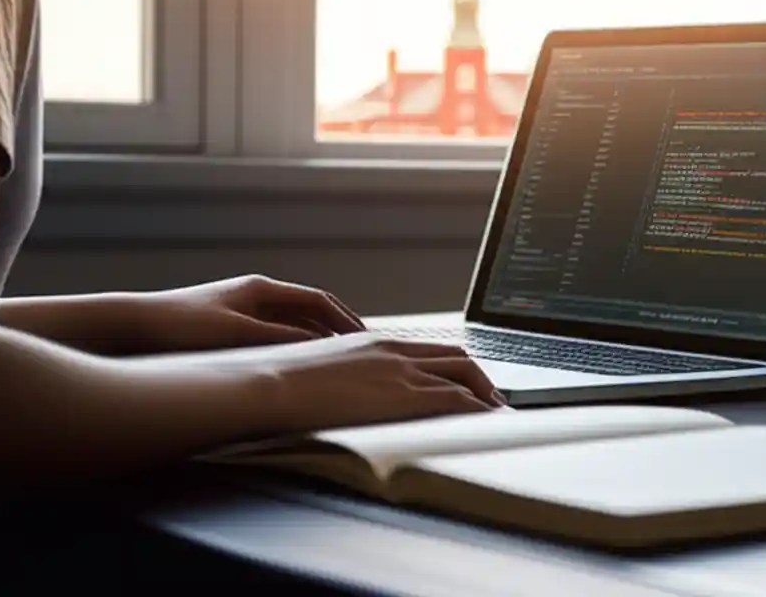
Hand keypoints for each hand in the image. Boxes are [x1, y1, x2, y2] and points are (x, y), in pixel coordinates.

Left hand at [126, 275, 365, 354]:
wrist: (135, 326)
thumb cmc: (182, 326)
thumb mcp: (236, 334)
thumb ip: (279, 340)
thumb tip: (321, 348)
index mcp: (261, 289)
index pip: (318, 301)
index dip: (345, 320)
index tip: (367, 340)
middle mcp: (256, 296)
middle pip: (309, 312)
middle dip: (337, 331)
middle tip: (363, 353)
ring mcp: (244, 311)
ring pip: (293, 326)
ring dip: (317, 341)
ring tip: (338, 364)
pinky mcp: (231, 329)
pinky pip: (275, 338)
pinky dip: (294, 350)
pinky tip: (298, 370)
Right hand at [225, 332, 506, 430]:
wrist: (267, 385)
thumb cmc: (278, 384)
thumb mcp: (316, 373)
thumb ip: (339, 378)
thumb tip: (339, 394)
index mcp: (372, 343)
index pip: (428, 349)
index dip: (454, 366)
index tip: (465, 382)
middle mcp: (393, 350)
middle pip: (456, 357)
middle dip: (480, 379)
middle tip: (492, 401)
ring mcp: (399, 370)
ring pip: (464, 375)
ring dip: (487, 395)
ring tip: (498, 416)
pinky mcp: (401, 394)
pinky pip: (455, 399)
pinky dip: (478, 409)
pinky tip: (487, 422)